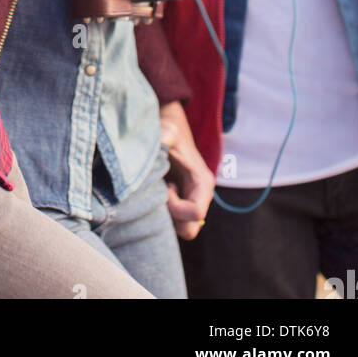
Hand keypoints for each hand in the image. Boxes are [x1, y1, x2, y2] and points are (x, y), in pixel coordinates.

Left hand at [160, 100, 214, 239]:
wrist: (170, 126)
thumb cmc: (170, 129)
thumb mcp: (168, 131)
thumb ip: (166, 136)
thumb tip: (160, 142)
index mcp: (202, 183)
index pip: (195, 213)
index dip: (176, 206)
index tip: (166, 187)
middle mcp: (201, 197)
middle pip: (190, 230)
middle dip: (171, 217)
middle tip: (159, 195)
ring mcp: (192, 201)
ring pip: (182, 229)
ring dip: (166, 217)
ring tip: (157, 192)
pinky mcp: (182, 203)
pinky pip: (175, 223)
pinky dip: (163, 215)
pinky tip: (155, 194)